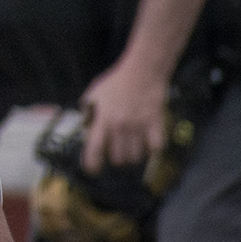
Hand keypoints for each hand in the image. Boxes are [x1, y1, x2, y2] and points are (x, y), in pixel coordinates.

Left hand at [78, 59, 168, 174]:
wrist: (142, 71)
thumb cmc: (116, 82)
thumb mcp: (94, 93)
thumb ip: (87, 110)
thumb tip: (84, 124)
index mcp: (102, 120)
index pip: (94, 149)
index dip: (92, 164)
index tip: (93, 170)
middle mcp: (120, 126)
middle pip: (118, 159)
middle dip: (116, 159)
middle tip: (117, 152)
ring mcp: (139, 127)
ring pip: (136, 157)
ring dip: (133, 156)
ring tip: (132, 148)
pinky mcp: (156, 125)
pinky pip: (156, 148)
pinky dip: (152, 149)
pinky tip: (148, 143)